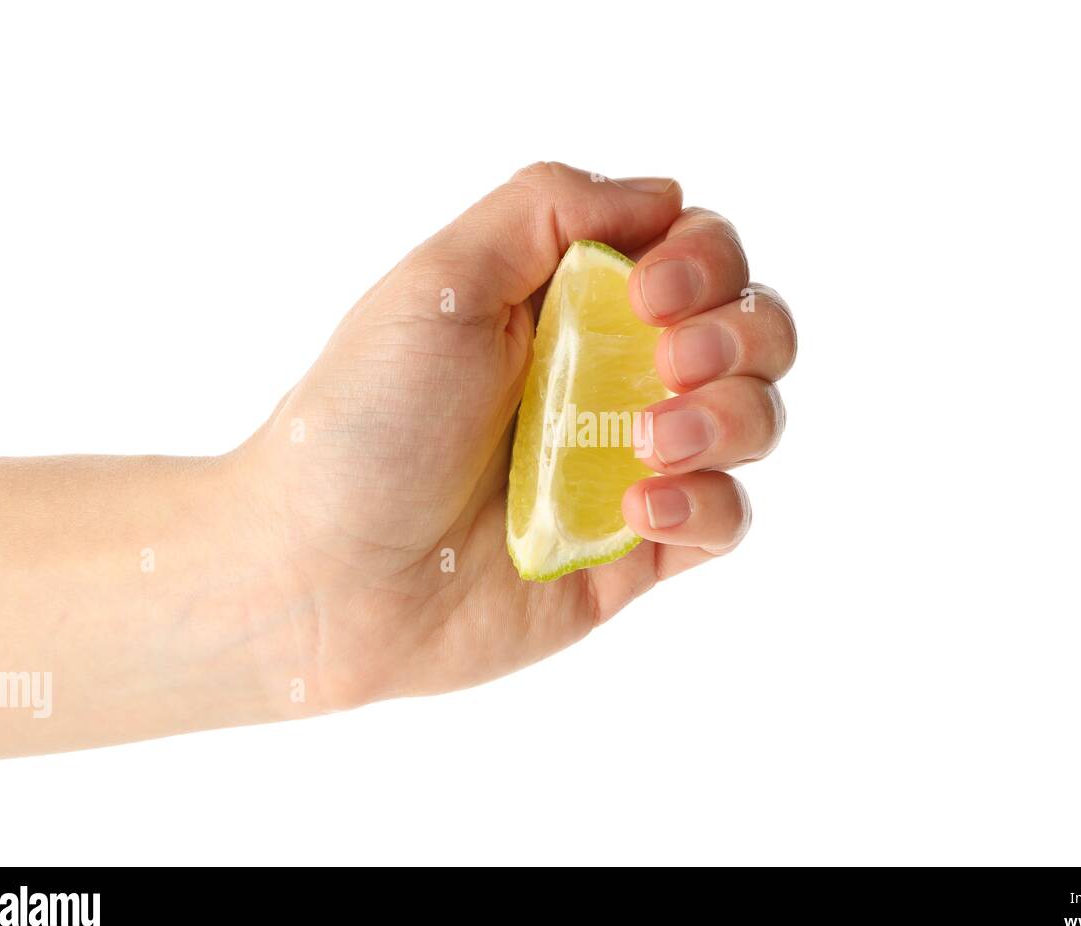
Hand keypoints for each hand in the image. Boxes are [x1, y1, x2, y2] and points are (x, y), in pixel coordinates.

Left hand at [245, 162, 796, 710]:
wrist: (323, 574)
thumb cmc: (364, 422)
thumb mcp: (441, 279)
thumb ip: (547, 209)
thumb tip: (663, 196)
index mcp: (572, 301)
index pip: (699, 254)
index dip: (704, 262)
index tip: (647, 293)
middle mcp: (614, 375)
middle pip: (752, 329)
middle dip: (738, 333)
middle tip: (670, 362)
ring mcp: (630, 464)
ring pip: (756, 417)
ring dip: (732, 414)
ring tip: (653, 439)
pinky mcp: (636, 550)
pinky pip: (726, 518)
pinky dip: (705, 504)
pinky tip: (638, 508)